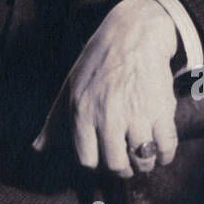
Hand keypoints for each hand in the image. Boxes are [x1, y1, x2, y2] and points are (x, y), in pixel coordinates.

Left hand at [40, 0, 179, 177]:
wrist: (133, 34)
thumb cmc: (98, 63)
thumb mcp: (70, 88)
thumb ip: (54, 122)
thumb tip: (37, 148)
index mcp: (83, 112)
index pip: (88, 160)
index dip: (98, 164)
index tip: (105, 157)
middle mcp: (108, 116)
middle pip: (117, 165)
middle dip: (123, 169)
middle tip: (128, 161)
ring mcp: (136, 113)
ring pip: (143, 159)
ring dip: (145, 163)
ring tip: (144, 155)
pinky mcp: (161, 109)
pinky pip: (166, 147)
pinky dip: (166, 154)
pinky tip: (161, 149)